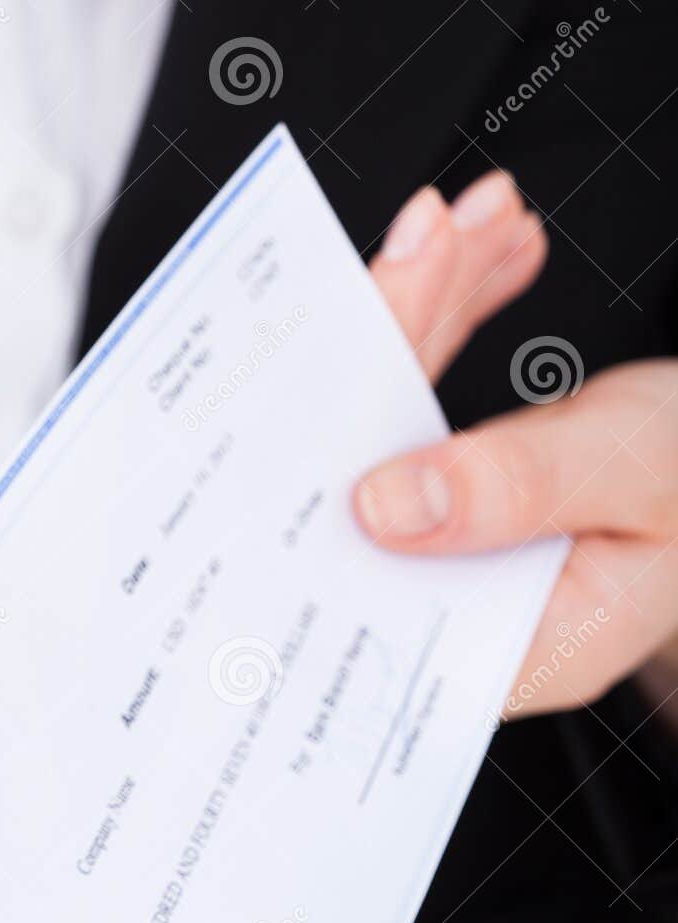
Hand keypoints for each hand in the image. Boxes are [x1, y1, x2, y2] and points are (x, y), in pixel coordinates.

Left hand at [360, 171, 677, 720]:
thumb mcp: (639, 474)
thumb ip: (521, 490)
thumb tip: (386, 509)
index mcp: (513, 653)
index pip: (388, 589)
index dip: (334, 503)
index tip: (330, 382)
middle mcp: (468, 610)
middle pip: (377, 486)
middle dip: (392, 352)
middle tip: (414, 247)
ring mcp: (457, 548)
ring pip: (398, 425)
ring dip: (427, 311)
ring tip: (456, 222)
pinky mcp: (460, 491)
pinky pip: (430, 402)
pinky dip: (454, 320)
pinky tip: (473, 248)